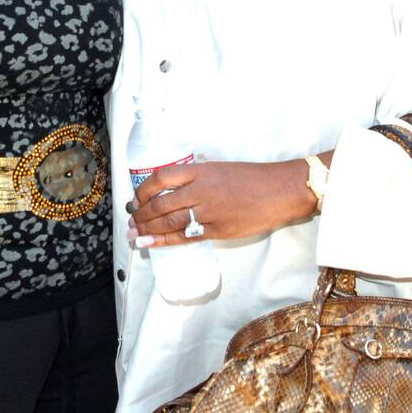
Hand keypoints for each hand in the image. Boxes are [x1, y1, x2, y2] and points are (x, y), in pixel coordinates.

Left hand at [127, 154, 332, 248]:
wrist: (280, 191)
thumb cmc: (253, 178)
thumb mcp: (220, 169)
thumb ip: (197, 178)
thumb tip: (174, 191)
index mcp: (201, 171)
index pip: (161, 178)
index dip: (143, 190)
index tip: (136, 198)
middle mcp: (201, 190)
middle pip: (161, 203)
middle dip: (141, 215)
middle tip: (131, 222)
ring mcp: (209, 212)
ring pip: (169, 222)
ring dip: (148, 229)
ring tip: (136, 235)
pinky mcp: (218, 230)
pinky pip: (185, 237)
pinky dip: (165, 241)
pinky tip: (152, 243)